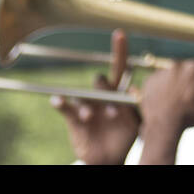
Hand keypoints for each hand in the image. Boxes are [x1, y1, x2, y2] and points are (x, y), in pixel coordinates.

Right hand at [52, 29, 139, 165]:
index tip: (120, 33)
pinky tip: (57, 100)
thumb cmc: (123, 138)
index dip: (120, 51)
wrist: (109, 159)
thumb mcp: (132, 123)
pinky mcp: (74, 121)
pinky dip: (61, 104)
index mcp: (118, 94)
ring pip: (85, 97)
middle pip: (101, 82)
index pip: (120, 68)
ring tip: (89, 116)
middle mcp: (102, 97)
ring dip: (87, 105)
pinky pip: (65, 108)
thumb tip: (135, 91)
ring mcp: (87, 107)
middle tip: (112, 110)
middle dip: (105, 88)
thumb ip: (132, 107)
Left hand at [136, 59, 193, 164]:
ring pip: (172, 75)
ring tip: (177, 99)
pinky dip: (162, 88)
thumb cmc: (188, 114)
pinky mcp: (149, 81)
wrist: (164, 125)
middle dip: (190, 79)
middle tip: (190, 93)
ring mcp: (161, 72)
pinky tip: (166, 100)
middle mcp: (176, 65)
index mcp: (193, 67)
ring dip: (175, 83)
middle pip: (186, 69)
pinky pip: (158, 82)